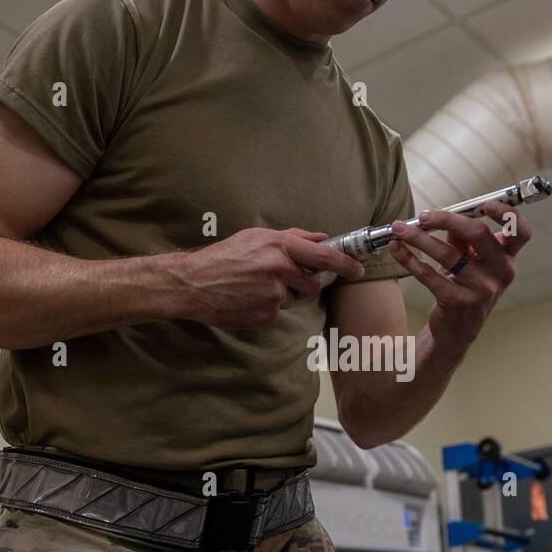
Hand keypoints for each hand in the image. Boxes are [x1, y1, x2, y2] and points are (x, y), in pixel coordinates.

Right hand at [173, 227, 364, 328]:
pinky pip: (278, 312)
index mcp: (279, 245)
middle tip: (281, 279)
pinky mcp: (266, 314)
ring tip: (257, 286)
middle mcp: (279, 268)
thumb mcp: (257, 237)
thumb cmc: (224, 257)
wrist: (192, 283)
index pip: (324, 255)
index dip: (345, 264)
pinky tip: (248, 298)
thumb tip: (322, 237)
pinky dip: (268, 307)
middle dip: (304, 284)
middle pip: (312, 283)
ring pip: (295, 298)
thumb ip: (293, 238)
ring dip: (285, 295)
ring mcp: (273, 294)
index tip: (359, 270)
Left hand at [387, 201, 531, 356]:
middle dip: (447, 219)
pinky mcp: (458, 301)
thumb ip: (463, 238)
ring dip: (418, 237)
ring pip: (446, 253)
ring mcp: (481, 289)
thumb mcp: (471, 262)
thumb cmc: (465, 288)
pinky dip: (409, 258)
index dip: (508, 215)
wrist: (457, 331)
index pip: (520, 232)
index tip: (485, 204)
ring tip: (399, 229)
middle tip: (424, 216)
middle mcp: (500, 273)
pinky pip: (429, 274)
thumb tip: (445, 215)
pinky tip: (397, 250)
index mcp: (507, 259)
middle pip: (478, 233)